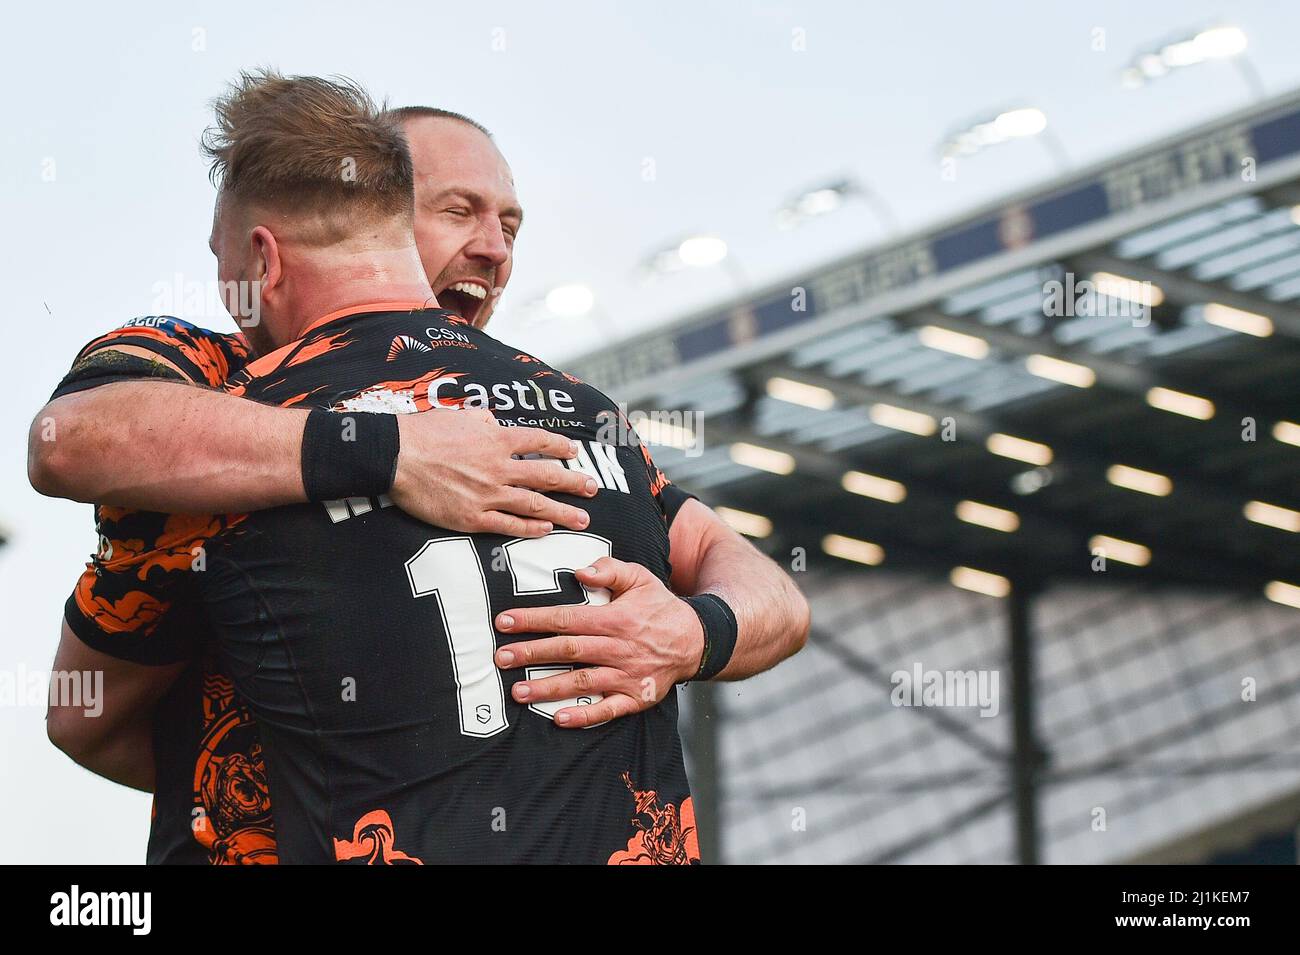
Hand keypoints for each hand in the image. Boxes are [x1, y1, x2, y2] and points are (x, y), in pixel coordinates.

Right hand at [392, 409, 596, 536]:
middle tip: (592, 489)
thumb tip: (494, 421)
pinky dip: (530, 528)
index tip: (574, 452)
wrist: (395, 457)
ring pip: (534, 505)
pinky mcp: (472, 517)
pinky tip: (545, 530)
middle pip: (546, 476)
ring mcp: (488, 495)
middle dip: (573, 483)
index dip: (561, 447)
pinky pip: (508, 525)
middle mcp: (499, 468)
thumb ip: (483, 420)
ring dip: (562, 513)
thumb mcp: (459, 416)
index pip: (539, 442)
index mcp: (497, 440)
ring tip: (582, 519)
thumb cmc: (424, 433)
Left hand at [493, 557, 704, 727]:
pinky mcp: (636, 698)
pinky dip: (584, 717)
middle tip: (500, 658)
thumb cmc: (660, 606)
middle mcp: (619, 648)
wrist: (696, 639)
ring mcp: (628, 675)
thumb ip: (609, 570)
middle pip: (568, 651)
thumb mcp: (640, 577)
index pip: (567, 619)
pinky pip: (608, 710)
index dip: (534, 620)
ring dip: (549, 688)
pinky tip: (559, 719)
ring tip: (518, 692)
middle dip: (531, 654)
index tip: (505, 621)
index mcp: (615, 618)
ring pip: (582, 683)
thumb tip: (579, 572)